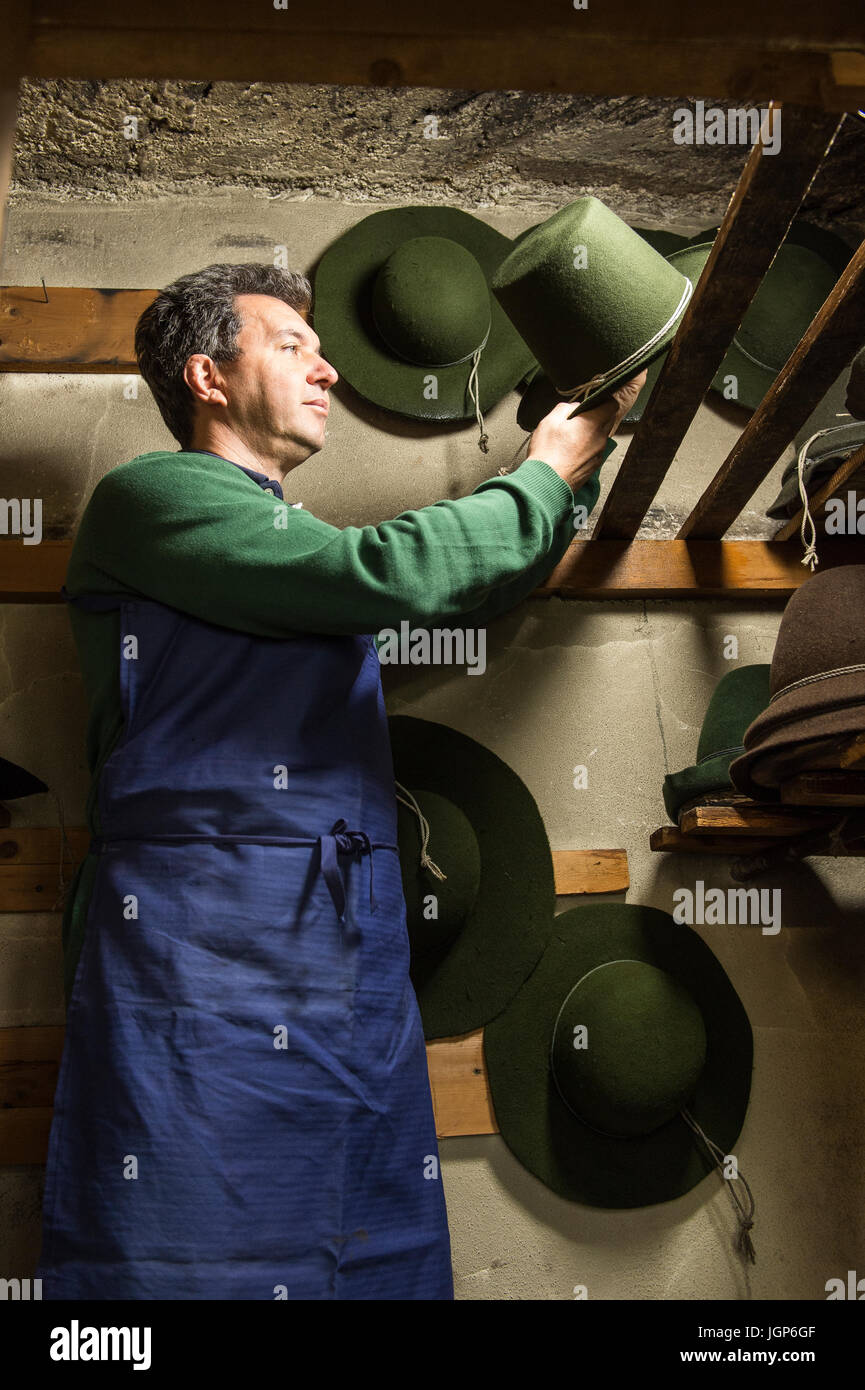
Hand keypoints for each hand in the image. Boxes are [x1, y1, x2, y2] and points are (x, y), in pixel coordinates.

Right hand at [528, 369, 647, 491]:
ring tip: (569, 438)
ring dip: (589, 435)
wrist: (546, 482)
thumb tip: (572, 407)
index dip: (604, 400)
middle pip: (605, 421)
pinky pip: (594, 452)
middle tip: (576, 420)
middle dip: (594, 418)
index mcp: (592, 423)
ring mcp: (598, 455)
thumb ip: (565, 408)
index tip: (595, 401)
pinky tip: (569, 452)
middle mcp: (600, 439)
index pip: (611, 405)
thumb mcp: (549, 420)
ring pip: (599, 437)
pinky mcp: (593, 467)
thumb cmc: (547, 454)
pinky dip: (585, 449)